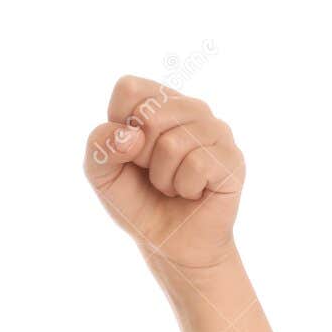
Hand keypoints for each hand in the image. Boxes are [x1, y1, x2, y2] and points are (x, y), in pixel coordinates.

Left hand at [84, 75, 244, 273]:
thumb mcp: (101, 173)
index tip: (129, 151)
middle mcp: (191, 108)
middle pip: (150, 113)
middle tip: (152, 173)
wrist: (168, 243)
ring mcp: (216, 131)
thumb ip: (99, 145)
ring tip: (172, 185)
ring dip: (162, 178)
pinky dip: (184, 189)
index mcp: (158, 102)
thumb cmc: (137, 201)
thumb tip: (130, 135)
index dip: (119, 126)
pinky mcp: (232, 159)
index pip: (129, 88)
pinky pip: (197, 166)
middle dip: (140, 156)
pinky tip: (192, 192)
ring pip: (173, 143)